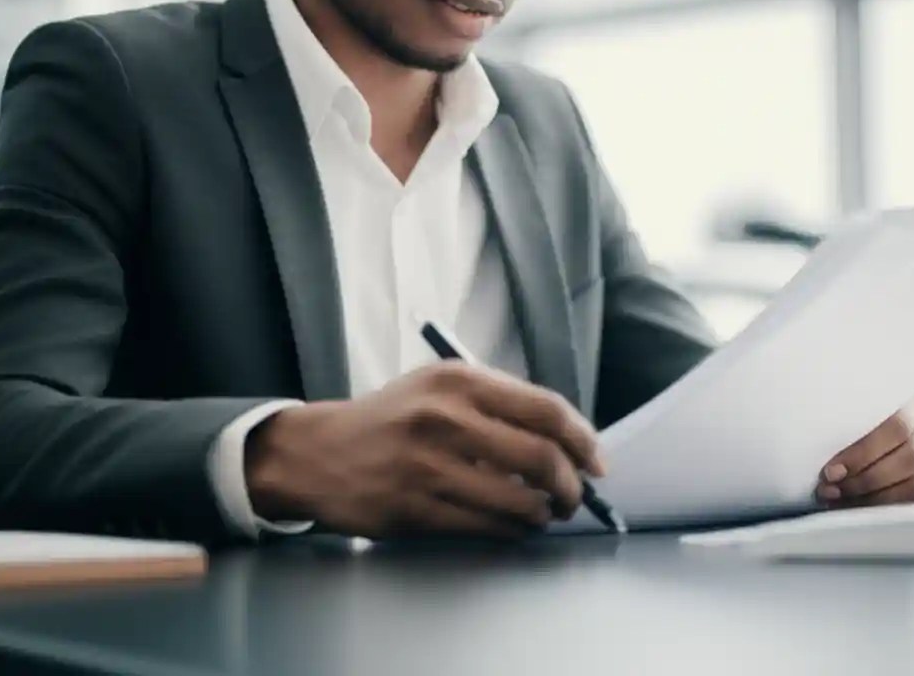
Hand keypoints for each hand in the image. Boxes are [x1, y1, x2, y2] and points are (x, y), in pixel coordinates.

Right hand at [244, 362, 604, 538]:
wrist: (316, 452)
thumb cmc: (391, 420)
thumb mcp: (440, 387)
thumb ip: (499, 403)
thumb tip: (565, 440)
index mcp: (460, 382)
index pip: (546, 410)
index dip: (583, 440)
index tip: (597, 462)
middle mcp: (446, 419)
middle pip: (542, 458)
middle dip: (571, 486)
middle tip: (575, 497)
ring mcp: (429, 466)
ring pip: (519, 500)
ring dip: (544, 514)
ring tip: (544, 514)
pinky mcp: (414, 508)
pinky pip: (486, 527)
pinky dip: (511, 531)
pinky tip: (512, 526)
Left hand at [815, 395, 913, 508]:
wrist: (876, 427)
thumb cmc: (854, 418)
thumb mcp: (851, 410)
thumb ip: (844, 422)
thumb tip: (815, 451)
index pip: (897, 426)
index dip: (862, 453)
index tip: (831, 471)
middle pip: (908, 458)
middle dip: (865, 480)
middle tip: (831, 490)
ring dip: (873, 499)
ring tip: (840, 501)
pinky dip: (885, 512)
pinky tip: (857, 510)